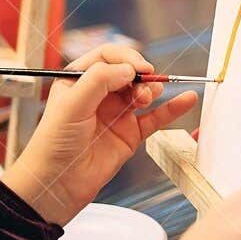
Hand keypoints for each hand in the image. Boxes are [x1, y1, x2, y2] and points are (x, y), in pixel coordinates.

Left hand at [1, 46, 198, 225]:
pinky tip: (186, 100)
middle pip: (130, 72)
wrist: (59, 183)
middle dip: (141, 76)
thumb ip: (99, 81)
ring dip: (152, 91)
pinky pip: (157, 117)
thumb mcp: (71, 105)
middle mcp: (99, 94)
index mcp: (79, 80)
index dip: (126, 58)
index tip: (139, 68)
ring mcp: (117, 113)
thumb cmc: (53, 144)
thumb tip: (128, 69)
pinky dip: (173, 108)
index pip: (108, 57)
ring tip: (145, 100)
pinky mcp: (131, 133)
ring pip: (144, 92)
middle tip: (142, 89)